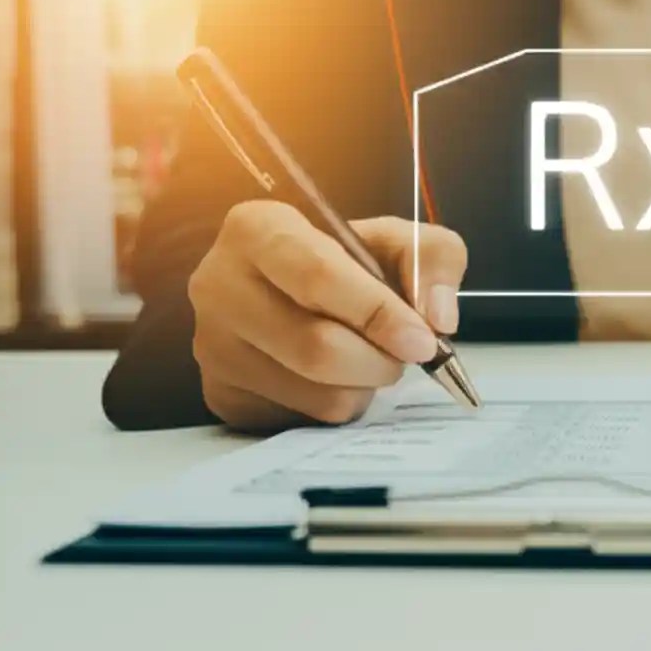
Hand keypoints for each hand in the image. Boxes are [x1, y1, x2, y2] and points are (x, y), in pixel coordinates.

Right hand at [189, 201, 467, 431]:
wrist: (295, 292)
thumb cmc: (347, 262)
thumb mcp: (396, 240)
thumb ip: (433, 259)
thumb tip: (437, 318)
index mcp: (257, 228)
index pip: (317, 277)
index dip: (378, 314)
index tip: (422, 340)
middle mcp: (218, 284)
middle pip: (316, 347)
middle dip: (379, 360)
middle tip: (403, 354)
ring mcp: (213, 346)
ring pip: (316, 394)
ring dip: (362, 386)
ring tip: (362, 357)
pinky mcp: (221, 395)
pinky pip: (301, 421)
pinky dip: (336, 406)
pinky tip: (333, 378)